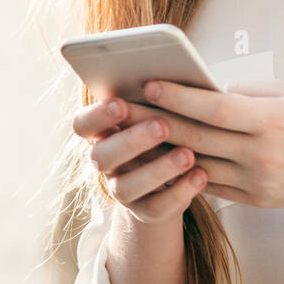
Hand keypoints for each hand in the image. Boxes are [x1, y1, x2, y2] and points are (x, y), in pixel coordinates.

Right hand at [71, 95, 206, 223]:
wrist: (165, 179)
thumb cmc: (160, 130)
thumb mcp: (152, 112)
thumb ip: (151, 98)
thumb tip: (168, 71)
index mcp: (100, 132)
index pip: (82, 124)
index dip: (98, 115)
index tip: (120, 102)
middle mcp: (105, 163)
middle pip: (103, 156)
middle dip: (133, 140)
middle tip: (162, 125)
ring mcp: (122, 190)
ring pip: (129, 186)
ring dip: (159, 169)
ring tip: (188, 154)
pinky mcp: (145, 212)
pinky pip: (158, 207)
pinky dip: (180, 192)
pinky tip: (201, 175)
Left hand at [134, 77, 283, 208]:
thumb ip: (247, 93)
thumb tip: (205, 92)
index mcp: (271, 122)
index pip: (213, 108)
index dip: (177, 97)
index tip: (147, 83)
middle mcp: (262, 156)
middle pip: (197, 138)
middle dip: (157, 121)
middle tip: (124, 107)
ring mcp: (258, 183)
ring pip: (198, 164)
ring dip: (164, 150)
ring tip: (135, 132)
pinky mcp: (257, 201)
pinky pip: (213, 185)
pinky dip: (186, 170)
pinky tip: (163, 157)